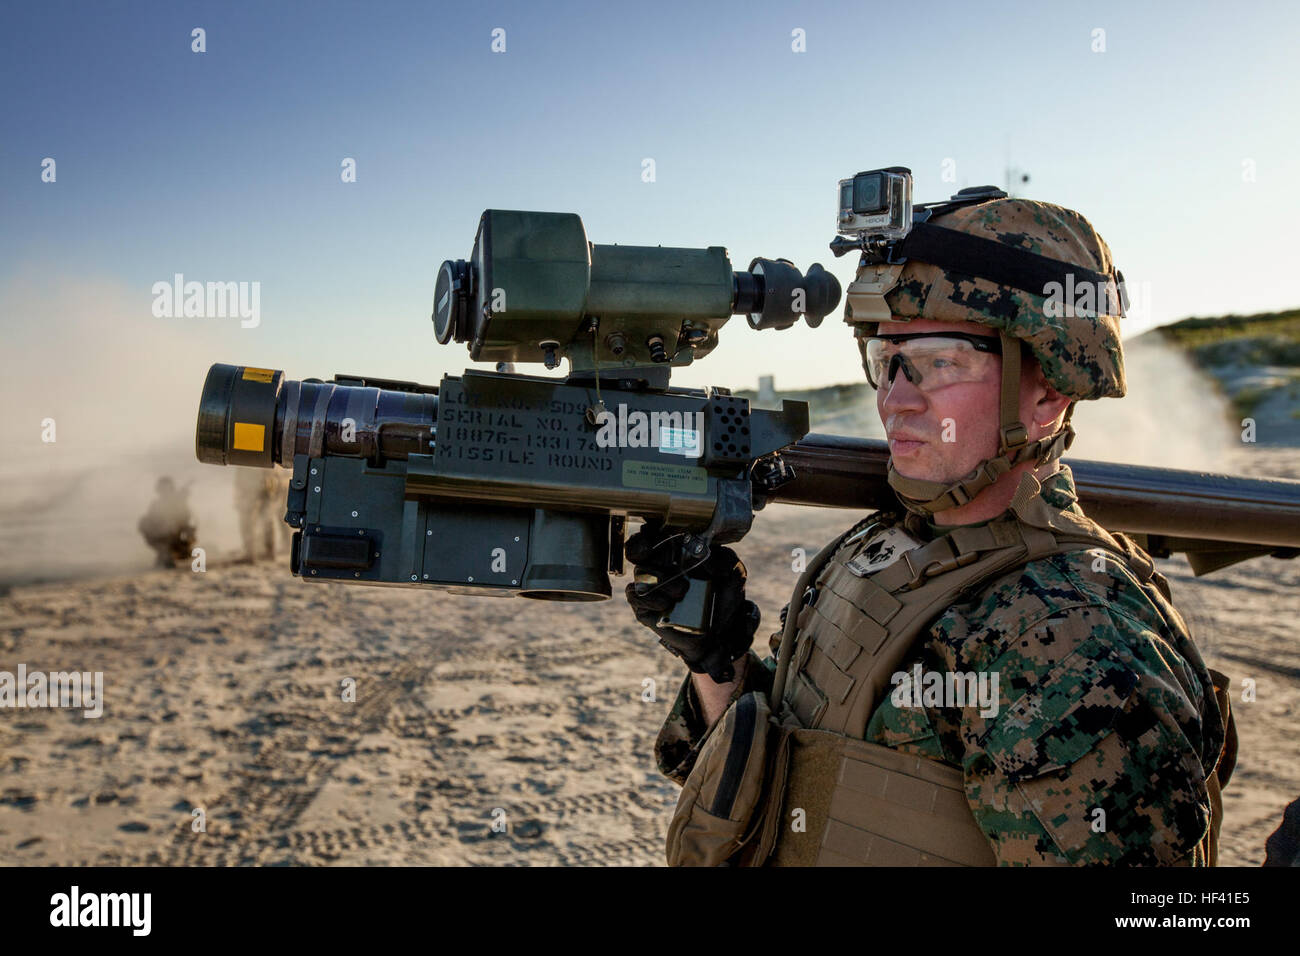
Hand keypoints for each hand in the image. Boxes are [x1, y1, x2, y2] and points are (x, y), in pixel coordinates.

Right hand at [623, 521, 759, 682]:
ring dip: (657, 578)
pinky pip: (635, 596)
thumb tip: (707, 556)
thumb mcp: (733, 573)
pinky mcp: (645, 606)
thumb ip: (725, 559)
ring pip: (640, 571)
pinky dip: (648, 598)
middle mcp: (661, 565)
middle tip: (647, 550)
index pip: (657, 532)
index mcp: (679, 550)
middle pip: (638, 547)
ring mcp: (651, 586)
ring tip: (681, 591)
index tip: (655, 530)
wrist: (720, 633)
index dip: (651, 529)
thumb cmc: (723, 597)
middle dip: (639, 546)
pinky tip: (666, 604)